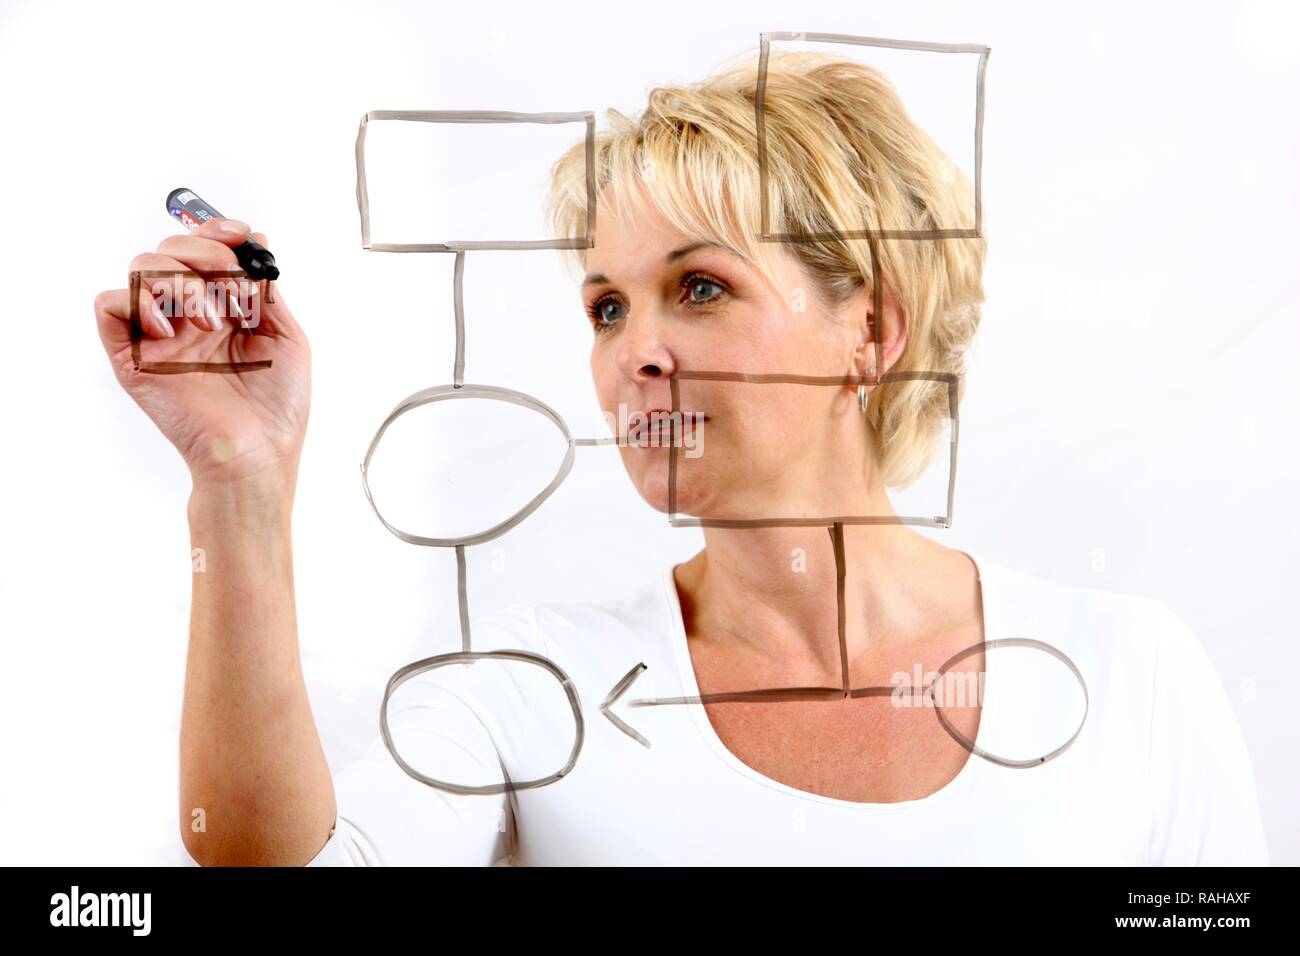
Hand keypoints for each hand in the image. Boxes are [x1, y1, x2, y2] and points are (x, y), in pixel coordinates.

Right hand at [94, 218, 310, 491]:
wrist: (259, 453)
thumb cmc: (277, 408)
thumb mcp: (288, 337)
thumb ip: (267, 290)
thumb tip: (255, 245)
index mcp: (222, 308)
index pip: (203, 249)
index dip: (216, 231)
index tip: (240, 236)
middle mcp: (186, 317)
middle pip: (171, 249)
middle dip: (205, 254)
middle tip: (232, 290)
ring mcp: (158, 335)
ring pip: (143, 268)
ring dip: (182, 282)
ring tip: (211, 322)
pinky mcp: (133, 357)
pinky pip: (109, 305)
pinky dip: (137, 302)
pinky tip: (170, 331)